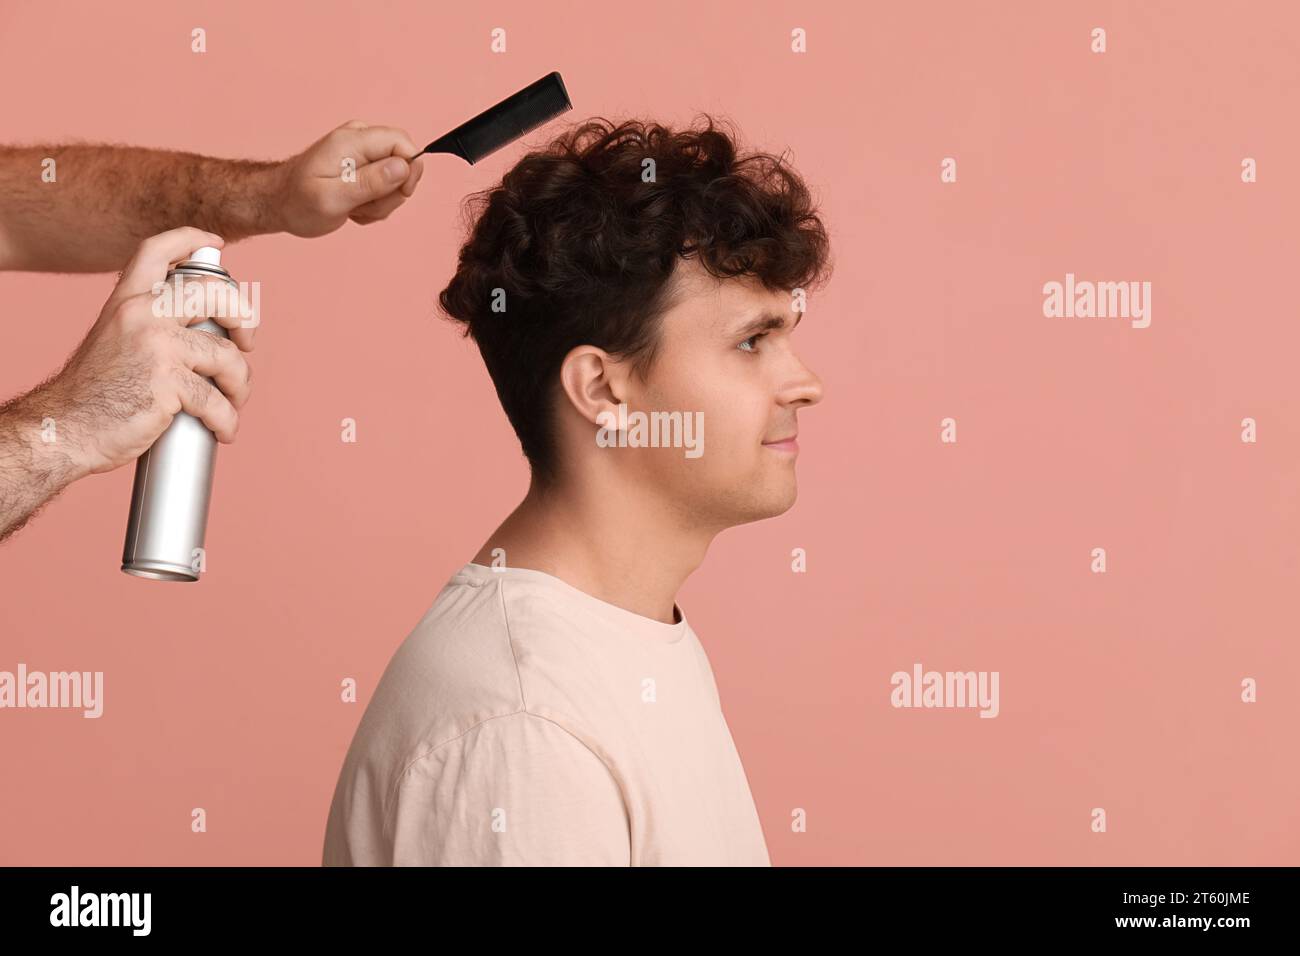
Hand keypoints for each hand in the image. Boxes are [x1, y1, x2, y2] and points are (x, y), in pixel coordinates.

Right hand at [44, 227, 257, 476]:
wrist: (65, 428)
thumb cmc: (94, 394)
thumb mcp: (115, 341)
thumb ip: (149, 326)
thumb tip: (201, 331)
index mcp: (127, 301)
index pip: (156, 251)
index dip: (190, 238)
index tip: (215, 243)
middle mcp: (142, 314)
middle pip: (215, 296)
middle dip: (244, 319)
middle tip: (248, 344)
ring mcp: (156, 346)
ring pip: (227, 356)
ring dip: (241, 384)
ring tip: (234, 401)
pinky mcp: (167, 383)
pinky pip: (217, 401)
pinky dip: (228, 420)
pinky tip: (224, 430)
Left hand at [273, 120, 425, 236]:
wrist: (278, 203)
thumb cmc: (297, 202)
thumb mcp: (333, 198)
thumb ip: (370, 182)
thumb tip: (403, 166)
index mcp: (352, 141)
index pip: (402, 141)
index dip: (410, 170)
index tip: (400, 194)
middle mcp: (359, 140)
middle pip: (403, 162)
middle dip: (392, 193)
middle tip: (364, 206)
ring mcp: (361, 153)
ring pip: (396, 179)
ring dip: (381, 203)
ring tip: (354, 208)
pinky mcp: (363, 166)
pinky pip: (386, 187)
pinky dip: (374, 204)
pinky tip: (353, 208)